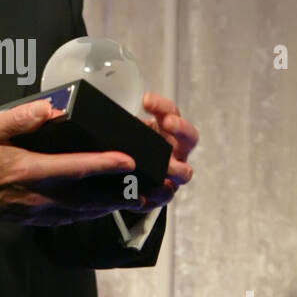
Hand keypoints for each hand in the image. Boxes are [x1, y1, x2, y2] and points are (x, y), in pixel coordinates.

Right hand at [0, 98, 136, 225]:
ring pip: (82, 212)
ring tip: (135, 197)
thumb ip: (20, 118)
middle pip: (88, 197)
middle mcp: (36, 196)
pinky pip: (70, 218)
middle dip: (120, 192)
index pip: (75, 167)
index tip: (129, 160)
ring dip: (110, 205)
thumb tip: (50, 109)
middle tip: (147, 185)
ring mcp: (36, 212)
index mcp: (27, 170)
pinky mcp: (33, 220)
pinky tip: (104, 205)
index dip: (105, 164)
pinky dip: (91, 212)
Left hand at [128, 93, 197, 210]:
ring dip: (175, 168)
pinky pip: (165, 195)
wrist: (119, 178)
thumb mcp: (126, 134)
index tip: (146, 101)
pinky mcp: (164, 192)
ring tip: (166, 166)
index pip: (170, 112)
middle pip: (189, 137)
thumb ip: (123, 128)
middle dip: (180, 128)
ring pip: (185, 172)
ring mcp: (174, 172)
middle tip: (168, 123)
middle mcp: (175, 149)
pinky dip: (157, 194)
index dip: (162, 106)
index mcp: (166, 130)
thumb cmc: (129, 149)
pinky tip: (146, 191)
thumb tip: (107, 121)